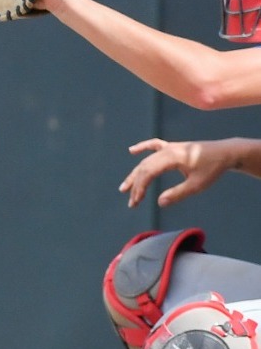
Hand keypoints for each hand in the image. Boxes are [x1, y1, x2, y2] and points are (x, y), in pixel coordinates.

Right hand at [120, 137, 240, 207]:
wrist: (226, 152)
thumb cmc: (213, 169)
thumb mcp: (197, 185)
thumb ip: (178, 193)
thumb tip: (160, 202)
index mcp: (170, 158)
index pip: (148, 173)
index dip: (139, 188)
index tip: (136, 201)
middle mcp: (166, 151)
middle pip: (144, 168)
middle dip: (135, 186)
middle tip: (131, 202)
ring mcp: (168, 147)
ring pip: (146, 161)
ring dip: (135, 174)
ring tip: (124, 187)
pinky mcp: (172, 147)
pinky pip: (153, 145)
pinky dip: (142, 147)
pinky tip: (132, 151)